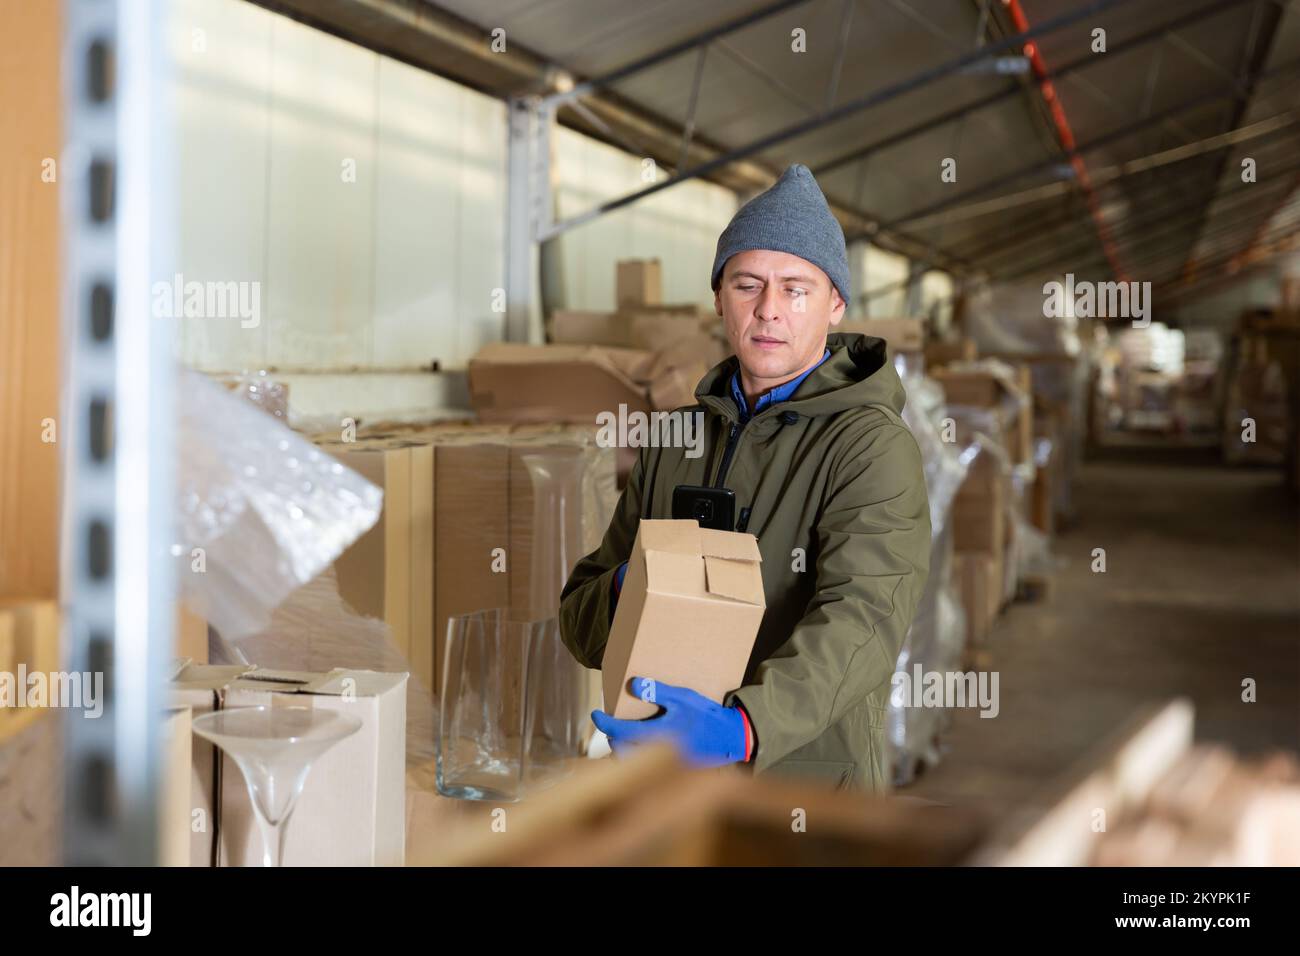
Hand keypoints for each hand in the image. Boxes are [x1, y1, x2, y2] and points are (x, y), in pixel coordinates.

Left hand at [590, 677, 746, 767]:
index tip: (596, 713)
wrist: (731, 738)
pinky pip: (645, 768)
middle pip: (621, 753)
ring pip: (632, 763)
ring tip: (622, 736)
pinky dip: (637, 757)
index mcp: (659, 735)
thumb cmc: (707, 715)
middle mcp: (658, 755)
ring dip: (623, 750)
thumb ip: (658, 692)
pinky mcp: (671, 771)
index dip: (604, 722)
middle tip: (610, 724)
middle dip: (612, 739)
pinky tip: (641, 746)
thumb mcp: (683, 697)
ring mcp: (664, 766)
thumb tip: (632, 685)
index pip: (621, 732)